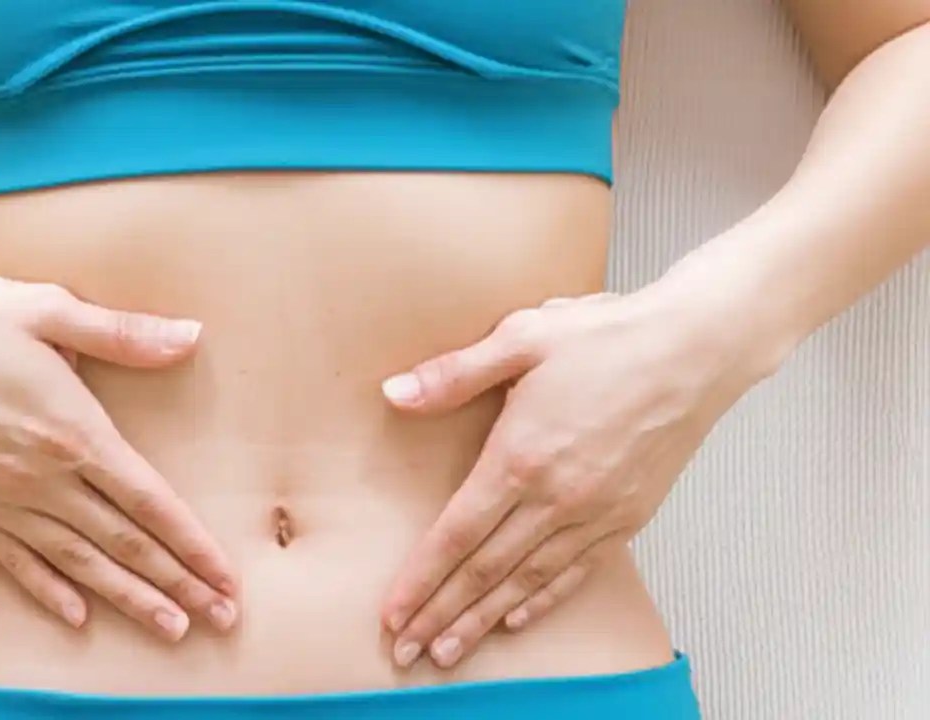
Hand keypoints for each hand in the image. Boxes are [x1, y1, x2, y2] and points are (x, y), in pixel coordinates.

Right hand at [0, 272, 237, 641]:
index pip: (150, 501)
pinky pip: (17, 561)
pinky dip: (50, 591)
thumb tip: (190, 336)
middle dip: (179, 583)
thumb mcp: (50, 310)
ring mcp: (5, 500)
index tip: (227, 575)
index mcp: (74, 433)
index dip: (192, 543)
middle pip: (125, 543)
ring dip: (130, 598)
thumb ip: (123, 334)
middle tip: (221, 617)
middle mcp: (44, 479)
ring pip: (80, 563)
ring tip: (172, 627)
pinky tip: (78, 615)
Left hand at [378, 290, 773, 668]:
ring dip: (483, 619)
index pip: (456, 534)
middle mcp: (556, 497)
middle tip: (406, 650)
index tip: (392, 612)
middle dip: (441, 614)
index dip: (421, 579)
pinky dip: (543, 600)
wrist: (698, 349)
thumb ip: (454, 373)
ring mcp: (596, 513)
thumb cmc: (609, 337)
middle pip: (485, 570)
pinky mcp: (628, 517)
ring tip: (449, 650)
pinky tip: (516, 617)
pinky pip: (576, 571)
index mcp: (521, 457)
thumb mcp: (521, 337)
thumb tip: (394, 393)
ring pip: (527, 581)